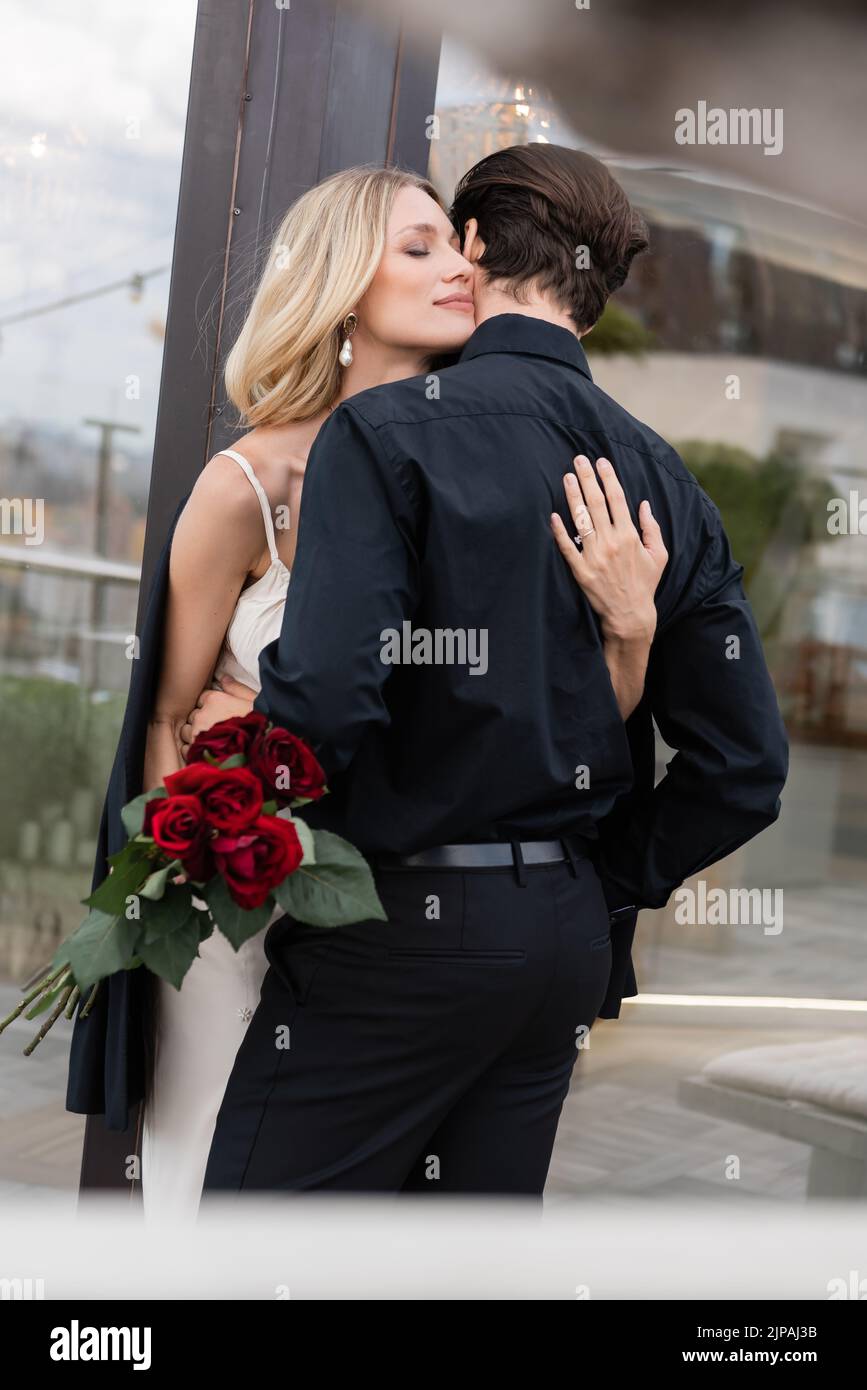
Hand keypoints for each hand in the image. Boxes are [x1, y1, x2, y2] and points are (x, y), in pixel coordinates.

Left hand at [179, 675, 257, 758]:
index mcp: (215, 700)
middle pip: (193, 714)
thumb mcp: (254, 701)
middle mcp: (202, 716)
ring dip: (195, 735)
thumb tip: (224, 678)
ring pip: (187, 732)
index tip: (219, 712)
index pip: (202, 698)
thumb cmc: (260, 725)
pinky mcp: (196, 752)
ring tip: (211, 742)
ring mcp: (197, 735)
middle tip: (217, 728)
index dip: (211, 705)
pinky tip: (206, 752)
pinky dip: (192, 750)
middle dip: (202, 720)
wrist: (261, 750)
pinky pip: (186, 749)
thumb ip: (237, 688)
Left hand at [550, 455, 667, 643]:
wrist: (630, 615)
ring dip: (573, 496)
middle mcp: (611, 542)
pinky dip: (559, 531)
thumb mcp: (659, 555)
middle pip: (596, 503)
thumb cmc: (645, 583)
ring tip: (566, 478)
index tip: (601, 461)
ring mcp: (595, 556)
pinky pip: (567, 547)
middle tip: (578, 460)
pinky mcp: (581, 571)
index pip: (617, 499)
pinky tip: (553, 515)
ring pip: (581, 520)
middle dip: (587, 478)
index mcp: (630, 536)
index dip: (608, 477)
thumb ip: (652, 528)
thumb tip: (644, 504)